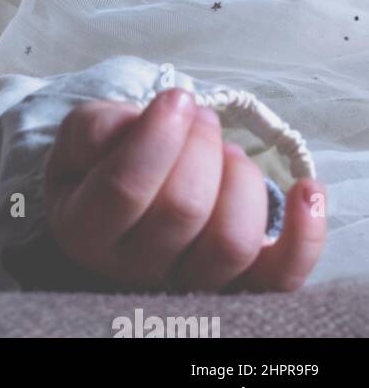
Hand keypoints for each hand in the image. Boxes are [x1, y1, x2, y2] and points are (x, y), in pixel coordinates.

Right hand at [43, 87, 326, 291]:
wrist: (120, 195)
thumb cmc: (100, 160)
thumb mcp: (80, 133)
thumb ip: (96, 127)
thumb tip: (135, 126)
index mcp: (83, 229)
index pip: (124, 189)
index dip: (157, 139)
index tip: (177, 99)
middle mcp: (133, 270)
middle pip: (183, 209)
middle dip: (201, 146)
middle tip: (199, 117)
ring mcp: (189, 285)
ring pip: (231, 242)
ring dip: (240, 178)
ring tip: (226, 151)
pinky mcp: (240, 289)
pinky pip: (281, 278)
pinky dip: (303, 235)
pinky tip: (305, 191)